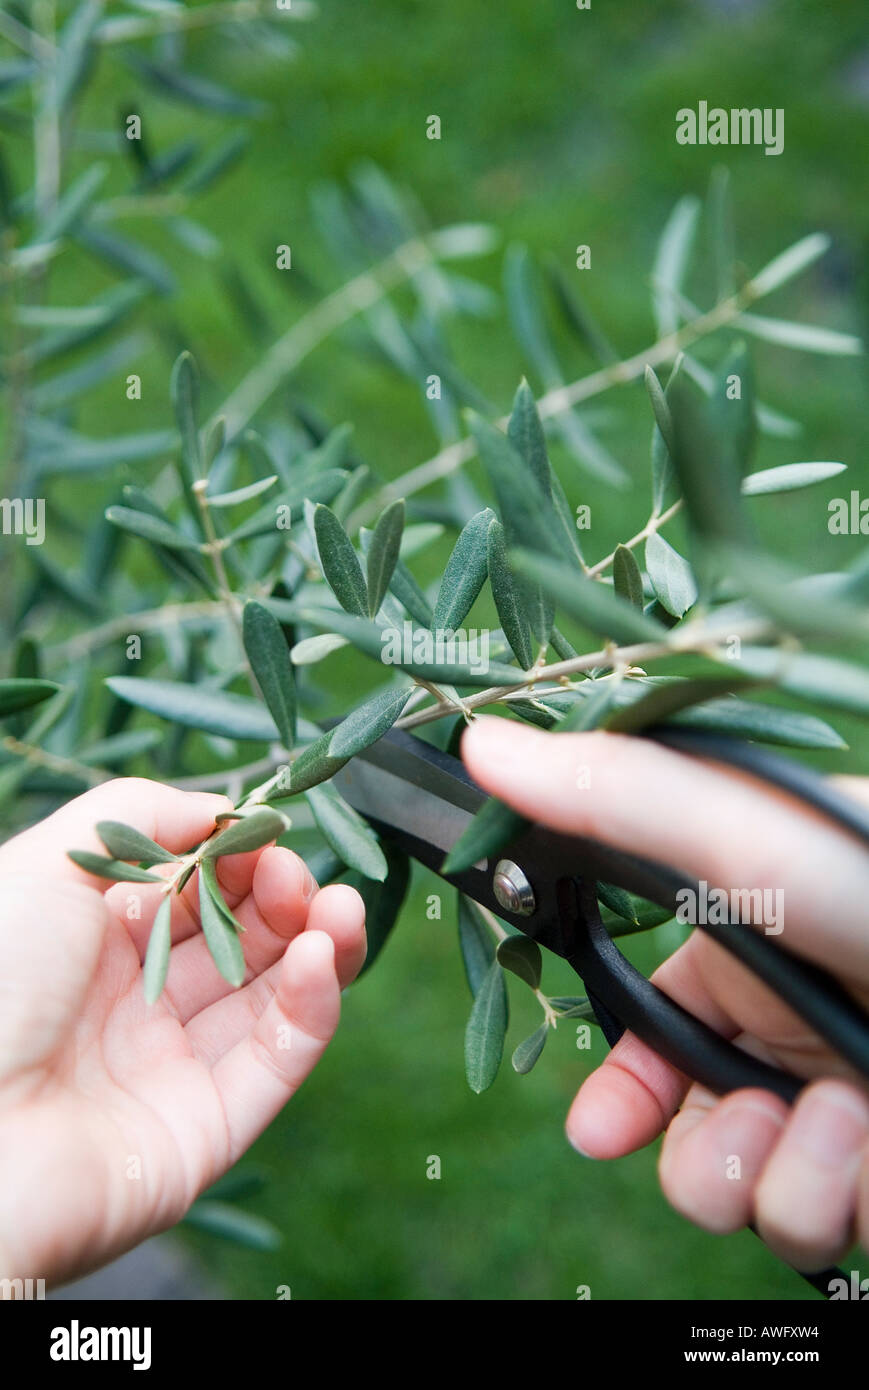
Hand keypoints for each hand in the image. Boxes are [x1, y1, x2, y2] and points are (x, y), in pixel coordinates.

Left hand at [0, 778, 365, 1287]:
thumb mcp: (49, 865)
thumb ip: (138, 814)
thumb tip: (222, 808)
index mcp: (93, 944)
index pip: (193, 892)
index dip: (239, 859)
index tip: (269, 833)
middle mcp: (134, 1005)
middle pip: (240, 942)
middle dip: (285, 898)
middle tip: (301, 876)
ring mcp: (171, 1069)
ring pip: (272, 1000)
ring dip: (319, 945)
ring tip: (342, 908)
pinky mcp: (206, 1130)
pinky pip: (275, 1061)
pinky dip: (312, 1006)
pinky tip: (324, 956)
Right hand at [463, 717, 868, 1272]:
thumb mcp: (758, 843)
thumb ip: (618, 800)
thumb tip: (480, 744)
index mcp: (754, 942)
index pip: (651, 1023)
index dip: (618, 1083)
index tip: (597, 1128)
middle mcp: (794, 1026)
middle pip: (685, 1122)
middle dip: (694, 1146)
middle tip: (743, 1121)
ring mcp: (842, 1106)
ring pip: (739, 1188)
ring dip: (768, 1170)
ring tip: (834, 1121)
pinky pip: (807, 1225)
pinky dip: (826, 1196)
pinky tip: (866, 1144)